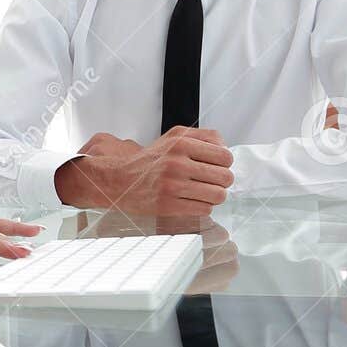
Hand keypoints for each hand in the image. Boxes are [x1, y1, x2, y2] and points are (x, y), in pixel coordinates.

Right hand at [54, 127, 233, 214]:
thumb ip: (203, 137)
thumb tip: (226, 148)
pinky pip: (204, 209)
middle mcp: (177, 162)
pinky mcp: (169, 205)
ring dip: (214, 195)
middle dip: (221, 181)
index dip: (225, 163)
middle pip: (225, 177)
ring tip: (203, 192)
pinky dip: (202, 207)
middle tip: (210, 181)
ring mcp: (173, 185)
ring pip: (218, 195)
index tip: (217, 165)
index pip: (225, 155)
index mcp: (181, 142)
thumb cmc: (150, 160)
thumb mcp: (174, 137)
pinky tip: (191, 200)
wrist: (120, 179)